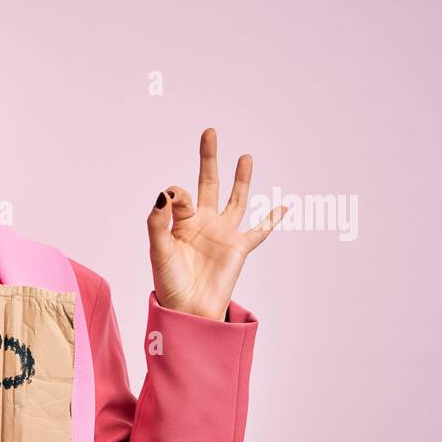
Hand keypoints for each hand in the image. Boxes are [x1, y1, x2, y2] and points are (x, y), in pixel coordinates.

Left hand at [147, 127, 285, 320]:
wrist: (187, 309)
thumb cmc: (168, 282)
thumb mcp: (158, 249)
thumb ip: (158, 221)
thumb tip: (166, 192)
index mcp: (179, 222)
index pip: (180, 196)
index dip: (176, 195)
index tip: (172, 199)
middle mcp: (202, 223)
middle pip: (208, 183)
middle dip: (209, 158)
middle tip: (209, 132)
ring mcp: (223, 233)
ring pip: (236, 199)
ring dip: (241, 178)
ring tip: (245, 156)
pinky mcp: (239, 248)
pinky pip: (259, 231)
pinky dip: (272, 219)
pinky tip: (284, 206)